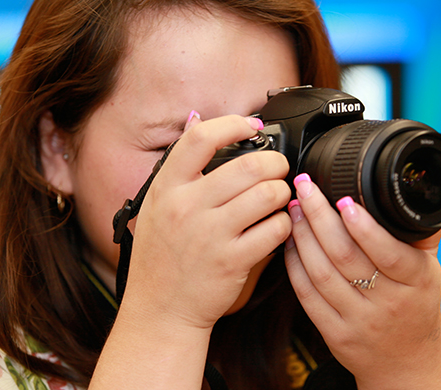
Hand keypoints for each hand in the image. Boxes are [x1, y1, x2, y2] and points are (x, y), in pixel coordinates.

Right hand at [124, 113, 292, 329]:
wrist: (160, 309)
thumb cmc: (160, 257)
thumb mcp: (156, 204)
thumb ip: (178, 164)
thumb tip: (195, 118)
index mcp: (166, 187)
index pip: (200, 138)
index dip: (233, 124)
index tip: (252, 126)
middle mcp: (186, 207)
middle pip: (248, 164)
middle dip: (275, 163)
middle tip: (278, 169)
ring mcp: (210, 234)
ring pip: (268, 194)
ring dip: (282, 192)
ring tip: (277, 199)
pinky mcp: (232, 261)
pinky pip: (275, 229)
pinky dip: (283, 224)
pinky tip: (275, 226)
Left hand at [284, 173, 440, 388]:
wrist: (407, 363)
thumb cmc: (416, 305)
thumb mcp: (430, 270)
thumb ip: (421, 232)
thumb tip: (413, 189)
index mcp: (416, 281)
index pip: (389, 253)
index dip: (363, 227)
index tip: (343, 199)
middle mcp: (388, 303)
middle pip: (345, 257)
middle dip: (320, 217)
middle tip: (305, 189)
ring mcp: (359, 321)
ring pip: (321, 274)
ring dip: (302, 237)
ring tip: (294, 209)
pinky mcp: (335, 335)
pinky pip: (307, 296)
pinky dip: (294, 266)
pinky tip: (289, 243)